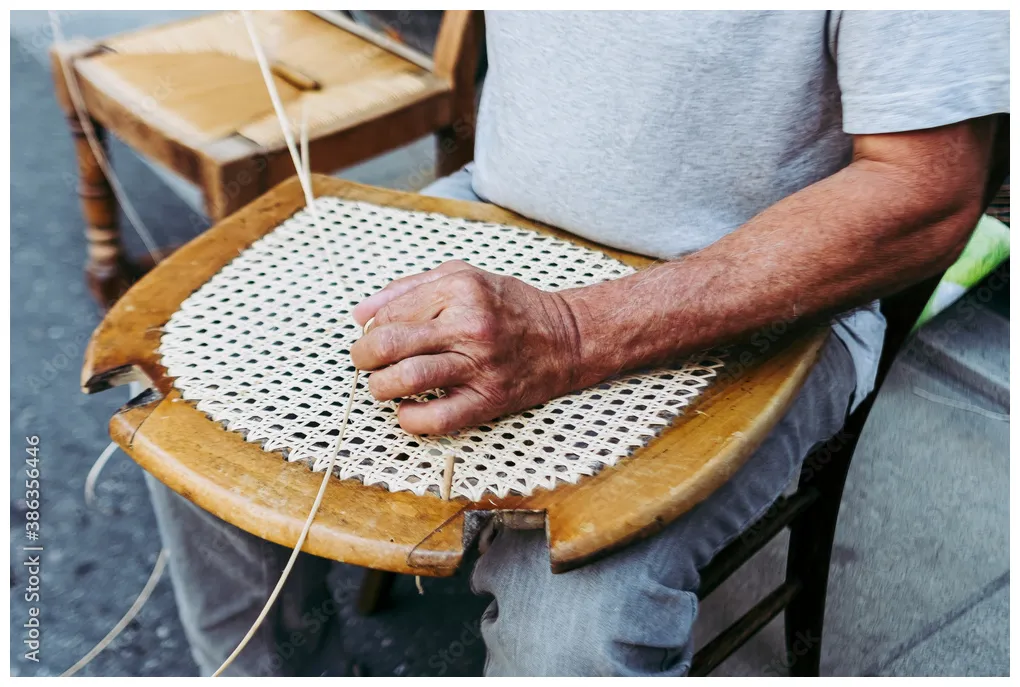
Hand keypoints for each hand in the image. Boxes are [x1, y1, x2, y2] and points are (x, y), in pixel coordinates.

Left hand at [350, 260, 584, 434]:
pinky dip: (411, 419)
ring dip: (381, 387)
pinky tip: (407, 410)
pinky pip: (439, 418)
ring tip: (384, 385)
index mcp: (459, 289)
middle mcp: (469, 325)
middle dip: (364, 357)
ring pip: (407, 379)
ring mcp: (480, 364)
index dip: (372, 329)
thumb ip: (408, 289)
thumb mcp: (462, 276)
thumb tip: (360, 315)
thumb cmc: (509, 306)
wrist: (566, 338)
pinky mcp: (490, 399)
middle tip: (366, 362)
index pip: (389, 314)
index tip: (376, 337)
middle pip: (389, 344)